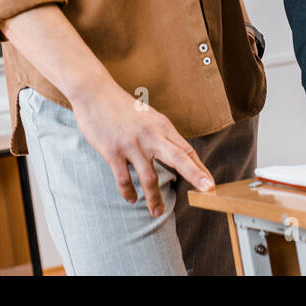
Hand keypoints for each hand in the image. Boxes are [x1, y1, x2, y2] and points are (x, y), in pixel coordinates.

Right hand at [71, 82, 215, 215]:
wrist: (95, 92)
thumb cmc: (122, 106)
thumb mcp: (148, 116)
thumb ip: (161, 134)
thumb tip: (176, 152)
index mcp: (161, 126)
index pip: (186, 150)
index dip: (199, 168)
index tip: (210, 184)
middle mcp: (150, 135)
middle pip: (178, 158)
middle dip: (195, 175)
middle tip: (207, 192)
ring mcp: (131, 144)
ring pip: (149, 177)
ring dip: (154, 198)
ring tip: (157, 212)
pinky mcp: (113, 151)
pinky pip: (124, 179)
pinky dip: (128, 192)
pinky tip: (131, 199)